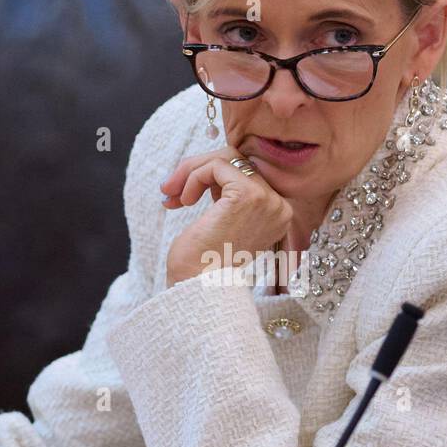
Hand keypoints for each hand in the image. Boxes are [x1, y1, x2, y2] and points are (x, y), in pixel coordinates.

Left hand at [160, 146, 292, 285]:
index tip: (181, 196)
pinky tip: (184, 202)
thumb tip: (206, 165)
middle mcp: (278, 205)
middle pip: (237, 161)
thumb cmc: (202, 263)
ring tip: (172, 196)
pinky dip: (193, 177)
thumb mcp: (219, 221)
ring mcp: (266, 199)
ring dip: (191, 172)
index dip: (208, 177)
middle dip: (196, 169)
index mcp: (276, 212)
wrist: (196, 287)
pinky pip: (216, 165)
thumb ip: (224, 194)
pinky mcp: (248, 195)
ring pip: (225, 159)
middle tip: (168, 188)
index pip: (245, 172)